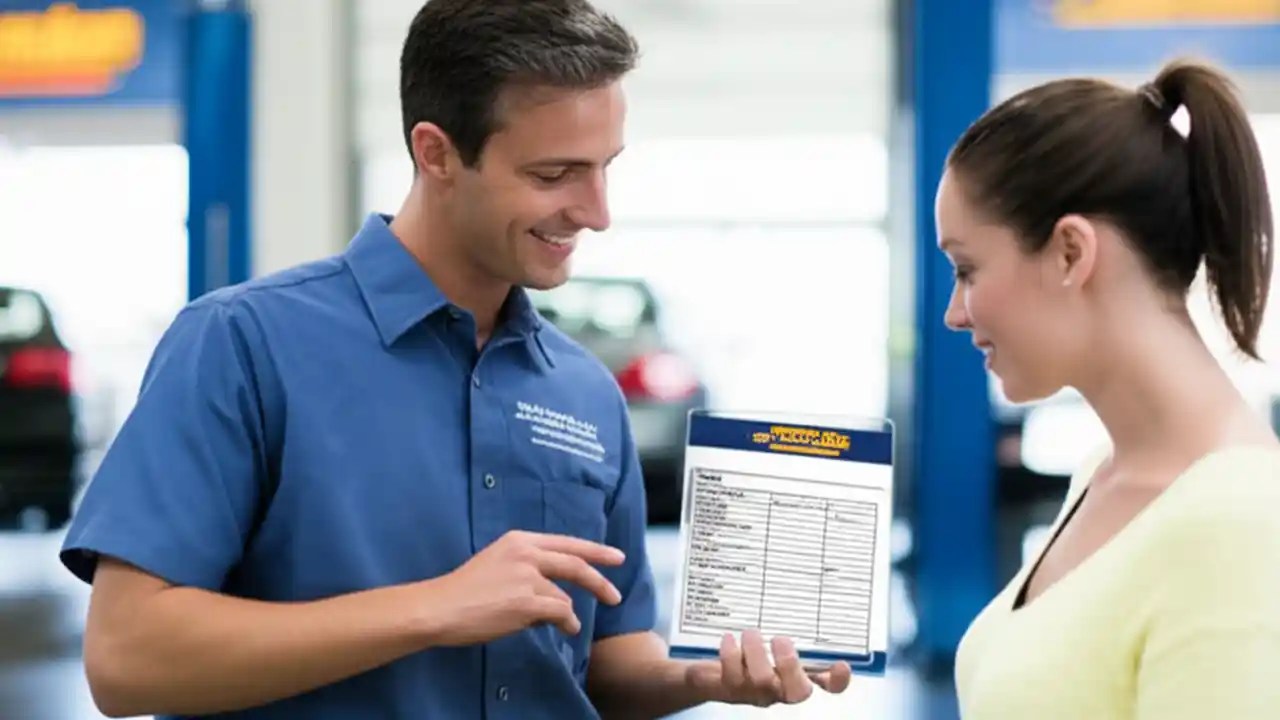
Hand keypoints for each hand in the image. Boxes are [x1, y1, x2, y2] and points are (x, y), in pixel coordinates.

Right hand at [420, 530, 625, 646]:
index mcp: (518, 540)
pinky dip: (567, 623)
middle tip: (615, 596)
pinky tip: (567, 630)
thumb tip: (554, 595)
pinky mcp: (527, 602)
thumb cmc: (463, 592)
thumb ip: (527, 570)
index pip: (565, 543)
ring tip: (566, 626)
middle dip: (599, 581)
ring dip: (567, 614)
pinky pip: (560, 613)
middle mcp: (526, 553)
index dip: (594, 550)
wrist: (440, 607)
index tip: (615, 556)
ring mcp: (527, 576)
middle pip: (575, 564)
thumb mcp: (496, 564)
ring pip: (563, 597)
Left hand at [684, 630, 852, 706]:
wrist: (711, 675)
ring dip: (756, 652)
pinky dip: (729, 654)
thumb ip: (790, 630)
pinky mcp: (730, 689)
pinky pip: (731, 676)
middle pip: (797, 692)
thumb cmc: (749, 655)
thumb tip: (807, 598)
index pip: (827, 687)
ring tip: (751, 633)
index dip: (837, 681)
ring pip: (762, 681)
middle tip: (780, 639)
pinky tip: (729, 638)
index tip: (841, 665)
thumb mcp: (771, 643)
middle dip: (790, 665)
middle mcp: (780, 690)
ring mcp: (755, 693)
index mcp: (797, 676)